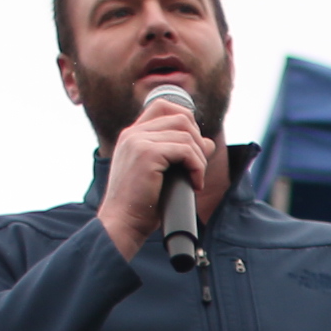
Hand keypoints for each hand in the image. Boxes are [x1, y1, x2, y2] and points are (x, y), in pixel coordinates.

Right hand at [96, 88, 225, 261]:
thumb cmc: (142, 205)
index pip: (163, 106)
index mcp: (132, 135)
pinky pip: (185, 150)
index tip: (193, 148)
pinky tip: (194, 184)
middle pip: (181, 118)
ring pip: (187, 134)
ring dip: (199, 159)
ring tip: (195, 179)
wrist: (122, 223)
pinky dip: (197, 167)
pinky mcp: (147, 153)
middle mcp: (133, 133)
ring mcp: (138, 141)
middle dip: (198, 141)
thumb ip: (179, 155)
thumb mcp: (162, 174)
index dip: (186, 120)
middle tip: (197, 168)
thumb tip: (209, 142)